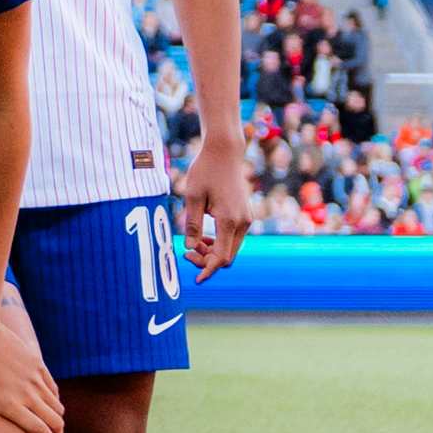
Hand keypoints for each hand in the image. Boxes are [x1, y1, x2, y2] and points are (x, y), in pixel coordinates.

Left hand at [177, 135, 253, 274]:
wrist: (224, 152)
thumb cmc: (205, 171)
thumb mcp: (192, 197)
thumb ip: (192, 224)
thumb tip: (189, 248)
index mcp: (229, 221)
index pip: (222, 258)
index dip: (208, 270)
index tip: (196, 280)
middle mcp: (243, 223)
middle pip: (228, 257)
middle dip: (207, 261)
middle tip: (186, 253)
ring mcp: (246, 219)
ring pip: (231, 249)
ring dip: (212, 252)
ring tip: (192, 243)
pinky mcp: (244, 216)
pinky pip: (233, 239)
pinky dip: (219, 243)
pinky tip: (203, 237)